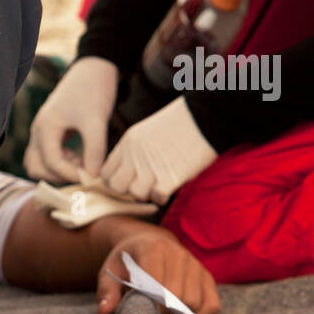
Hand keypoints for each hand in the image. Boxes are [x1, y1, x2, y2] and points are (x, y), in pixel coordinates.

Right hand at [25, 56, 118, 183]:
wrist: (93, 69)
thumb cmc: (93, 91)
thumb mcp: (96, 120)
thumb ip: (95, 150)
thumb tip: (93, 177)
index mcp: (45, 126)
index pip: (51, 162)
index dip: (70, 173)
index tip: (91, 177)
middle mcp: (38, 130)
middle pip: (36, 167)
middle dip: (59, 175)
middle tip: (84, 172)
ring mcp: (41, 131)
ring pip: (38, 163)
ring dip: (56, 171)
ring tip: (80, 164)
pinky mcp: (49, 131)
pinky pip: (45, 155)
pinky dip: (59, 162)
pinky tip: (78, 156)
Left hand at [96, 225, 219, 313]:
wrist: (148, 242)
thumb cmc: (128, 261)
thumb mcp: (110, 271)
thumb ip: (106, 291)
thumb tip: (104, 312)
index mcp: (153, 249)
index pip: (158, 283)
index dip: (151, 302)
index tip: (142, 309)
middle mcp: (179, 254)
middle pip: (179, 296)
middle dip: (164, 312)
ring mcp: (196, 265)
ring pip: (195, 301)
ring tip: (165, 313)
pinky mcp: (207, 276)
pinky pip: (212, 304)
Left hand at [100, 96, 216, 203]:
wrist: (206, 115)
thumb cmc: (181, 122)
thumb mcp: (147, 131)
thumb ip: (134, 150)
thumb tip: (128, 171)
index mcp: (127, 143)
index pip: (106, 172)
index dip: (115, 181)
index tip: (127, 181)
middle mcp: (134, 156)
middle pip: (116, 186)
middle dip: (127, 190)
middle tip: (143, 185)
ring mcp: (151, 167)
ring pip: (136, 194)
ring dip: (147, 193)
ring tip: (159, 184)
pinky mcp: (170, 177)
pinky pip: (157, 197)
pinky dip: (163, 196)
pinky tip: (170, 187)